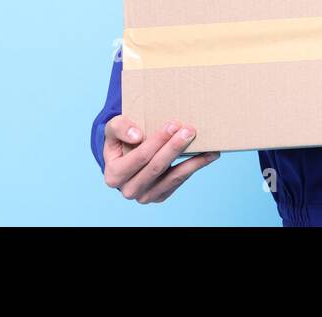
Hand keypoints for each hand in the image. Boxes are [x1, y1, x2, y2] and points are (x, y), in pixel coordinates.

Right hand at [102, 115, 219, 203]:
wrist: (123, 158)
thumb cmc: (120, 141)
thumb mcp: (112, 129)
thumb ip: (119, 127)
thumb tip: (137, 136)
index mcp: (114, 174)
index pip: (140, 156)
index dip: (158, 140)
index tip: (174, 124)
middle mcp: (128, 190)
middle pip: (157, 167)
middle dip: (175, 147)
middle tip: (190, 131)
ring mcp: (145, 196)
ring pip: (172, 178)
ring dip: (193, 162)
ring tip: (209, 148)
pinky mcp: (160, 196)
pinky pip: (179, 182)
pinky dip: (194, 168)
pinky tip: (208, 156)